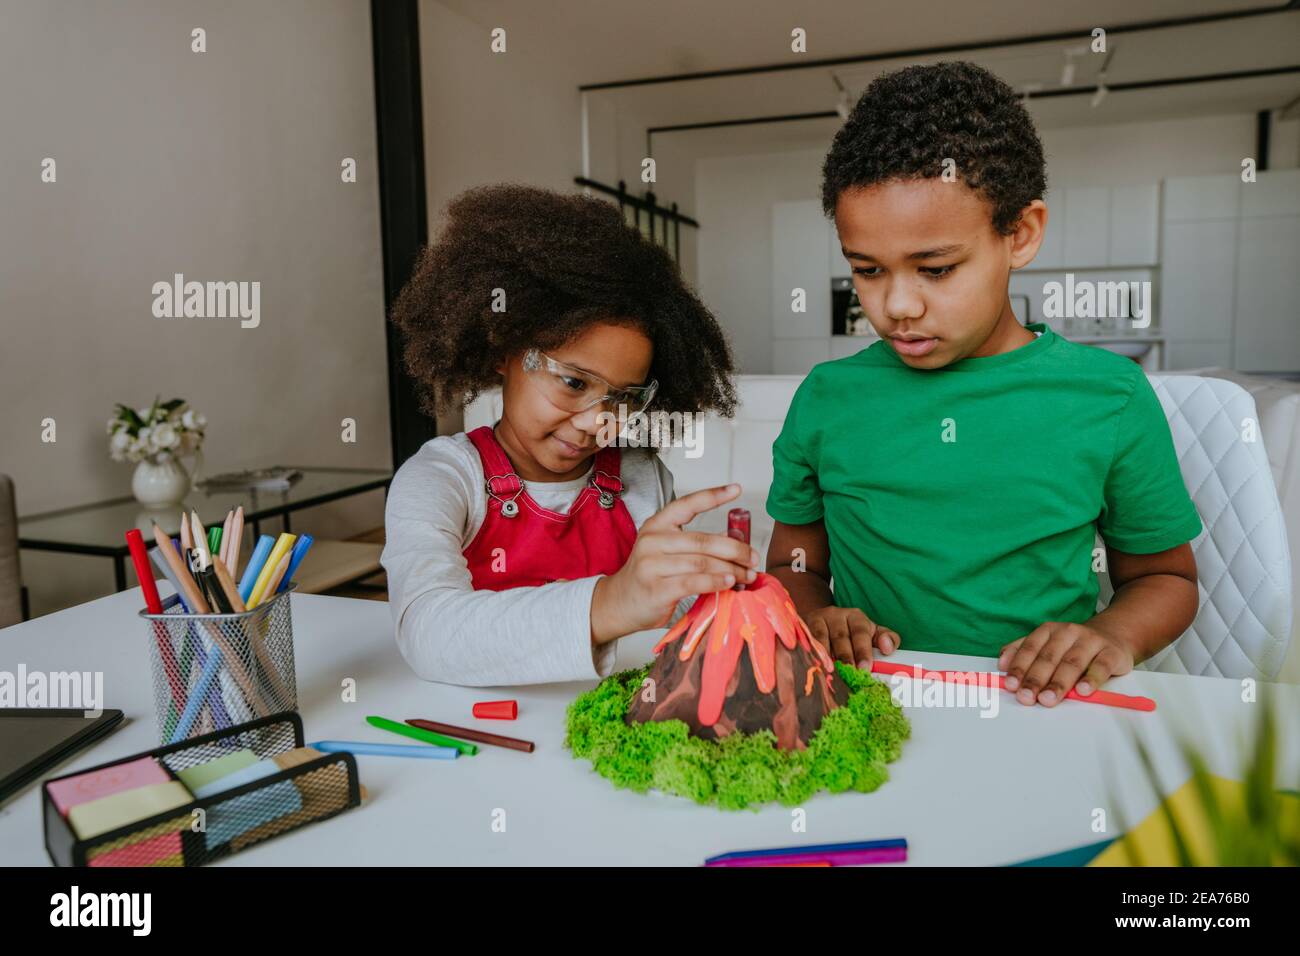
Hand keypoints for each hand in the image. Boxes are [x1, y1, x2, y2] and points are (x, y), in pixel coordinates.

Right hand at [590, 484, 758, 642]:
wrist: (619, 603)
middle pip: (703, 540)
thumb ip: (693, 544)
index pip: (687, 504)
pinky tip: (729, 583)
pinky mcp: (656, 588)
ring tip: (747, 575)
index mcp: (657, 524)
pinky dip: (716, 582)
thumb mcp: (665, 550)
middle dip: (735, 549)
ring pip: (702, 562)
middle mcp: (653, 540)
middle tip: (753, 558)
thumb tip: (735, 544)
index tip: (736, 489)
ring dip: (731, 569)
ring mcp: (652, 564)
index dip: (713, 495)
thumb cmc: (649, 576)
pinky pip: (693, 582)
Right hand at [804, 605, 899, 668]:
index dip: (863, 651)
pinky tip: (816, 666)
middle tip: (849, 673)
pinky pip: (807, 640)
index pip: (861, 633)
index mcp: (856, 617)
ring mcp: (818, 619)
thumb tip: (888, 648)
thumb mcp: (871, 633)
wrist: (822, 620)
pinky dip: (812, 653)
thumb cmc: (851, 632)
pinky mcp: (804, 625)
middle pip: (841, 637)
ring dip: (827, 656)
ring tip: (831, 673)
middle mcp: (836, 614)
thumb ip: (887, 639)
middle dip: (846, 656)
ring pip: (822, 638)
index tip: (865, 668)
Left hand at [998, 622, 1134, 706]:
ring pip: (1072, 663)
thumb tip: (1002, 666)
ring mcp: (1091, 641)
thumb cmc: (1073, 645)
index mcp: (1048, 630)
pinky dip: (1091, 679)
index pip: (1030, 649)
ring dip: (1059, 682)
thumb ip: (1023, 652)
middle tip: (1027, 697)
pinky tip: (1083, 691)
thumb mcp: (1048, 643)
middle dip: (1035, 679)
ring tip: (1049, 699)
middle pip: (1049, 657)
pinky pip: (1101, 666)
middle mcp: (1068, 632)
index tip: (1011, 685)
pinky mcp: (1112, 653)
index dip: (1019, 667)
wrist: (1114, 634)